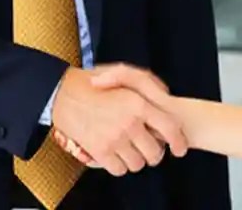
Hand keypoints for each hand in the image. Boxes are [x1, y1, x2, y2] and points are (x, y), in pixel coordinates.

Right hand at [50, 64, 185, 175]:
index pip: (170, 128)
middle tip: (144, 146)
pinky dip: (118, 165)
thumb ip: (148, 83)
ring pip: (137, 164)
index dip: (178, 142)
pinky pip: (119, 170)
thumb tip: (165, 98)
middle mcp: (129, 122)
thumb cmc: (92, 81)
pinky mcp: (99, 151)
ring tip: (126, 148)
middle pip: (155, 153)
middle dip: (153, 153)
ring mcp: (114, 138)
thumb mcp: (124, 72)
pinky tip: (114, 153)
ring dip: (134, 159)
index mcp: (138, 103)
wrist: (62, 93)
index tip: (179, 149)